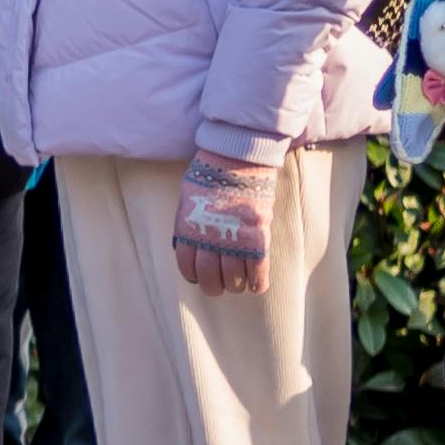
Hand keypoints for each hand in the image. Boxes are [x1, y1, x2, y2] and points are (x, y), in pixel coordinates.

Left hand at [172, 155, 274, 295]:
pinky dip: (257, 283)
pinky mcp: (258, 235)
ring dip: (235, 286)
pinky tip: (257, 286)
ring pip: (233, 277)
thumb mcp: (188, 199)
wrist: (237, 156)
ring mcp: (234, 237)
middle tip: (219, 287)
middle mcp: (209, 236)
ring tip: (237, 285)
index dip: (193, 275)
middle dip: (214, 287)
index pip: (187, 264)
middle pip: (209, 276)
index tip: (198, 277)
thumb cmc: (211, 173)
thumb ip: (189, 223)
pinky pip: (258, 269)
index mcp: (188, 227)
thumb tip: (191, 246)